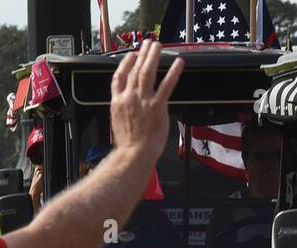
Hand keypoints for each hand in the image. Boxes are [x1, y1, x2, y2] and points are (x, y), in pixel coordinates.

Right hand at [109, 40, 183, 162]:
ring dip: (153, 56)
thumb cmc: (128, 145)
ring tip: (158, 46)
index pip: (118, 78)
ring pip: (147, 72)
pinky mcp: (157, 106)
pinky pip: (167, 85)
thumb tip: (129, 110)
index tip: (131, 56)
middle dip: (142, 54)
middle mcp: (129, 97)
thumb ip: (123, 112)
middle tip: (148, 44)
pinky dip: (173, 72)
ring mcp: (143, 100)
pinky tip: (178, 63)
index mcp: (118, 102)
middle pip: (135, 70)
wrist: (134, 154)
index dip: (125, 64)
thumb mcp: (118, 124)